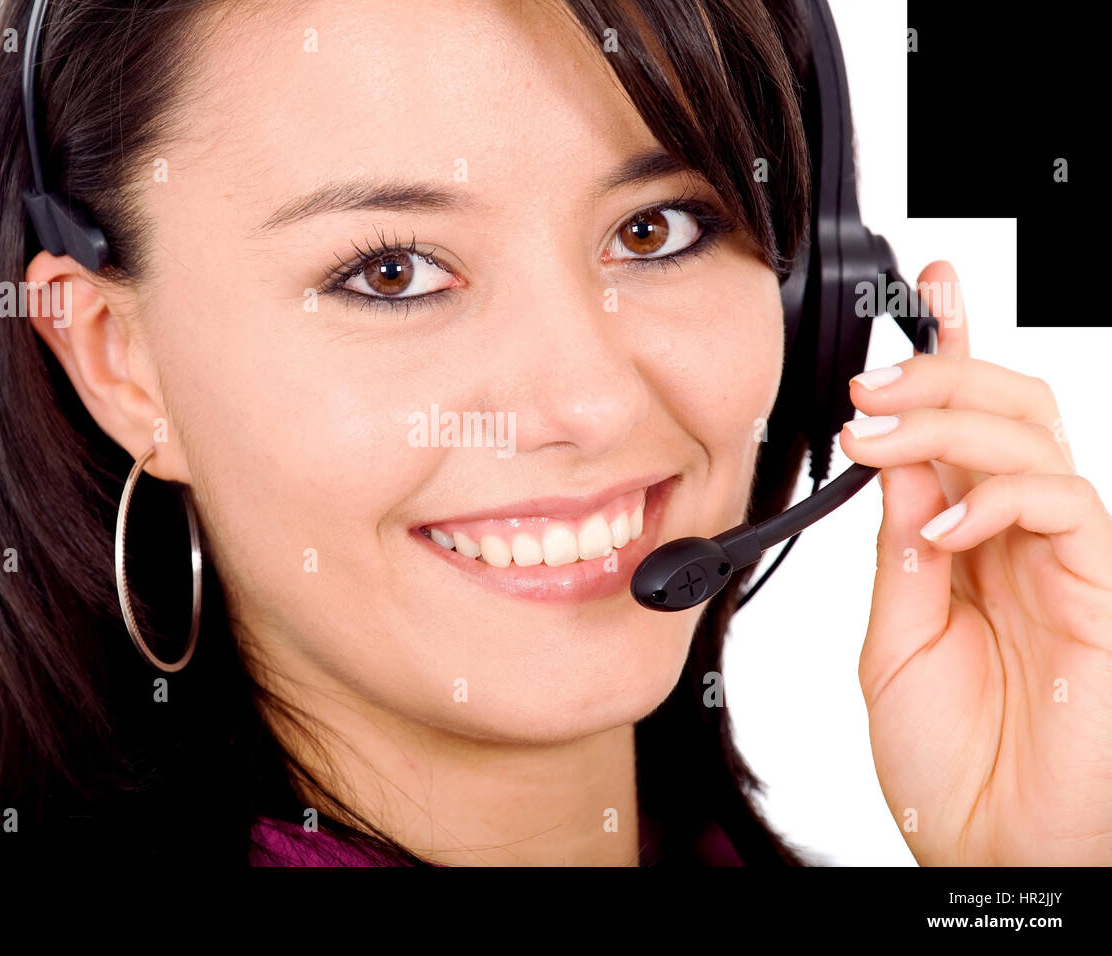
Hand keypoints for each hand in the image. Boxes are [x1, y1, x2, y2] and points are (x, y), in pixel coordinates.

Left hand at [839, 260, 1111, 864]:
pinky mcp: (1102, 587)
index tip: (923, 286)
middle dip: (937, 369)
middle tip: (864, 382)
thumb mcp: (894, 638)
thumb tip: (889, 460)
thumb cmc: (948, 761)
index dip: (951, 347)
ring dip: (948, 417)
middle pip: (1005, 405)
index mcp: (966, 540)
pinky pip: (1064, 502)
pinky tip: (941, 530)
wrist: (990, 849)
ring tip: (874, 433)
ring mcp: (1066, 558)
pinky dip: (995, 497)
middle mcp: (1019, 537)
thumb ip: (899, 548)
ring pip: (1033, 434)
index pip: (962, 424)